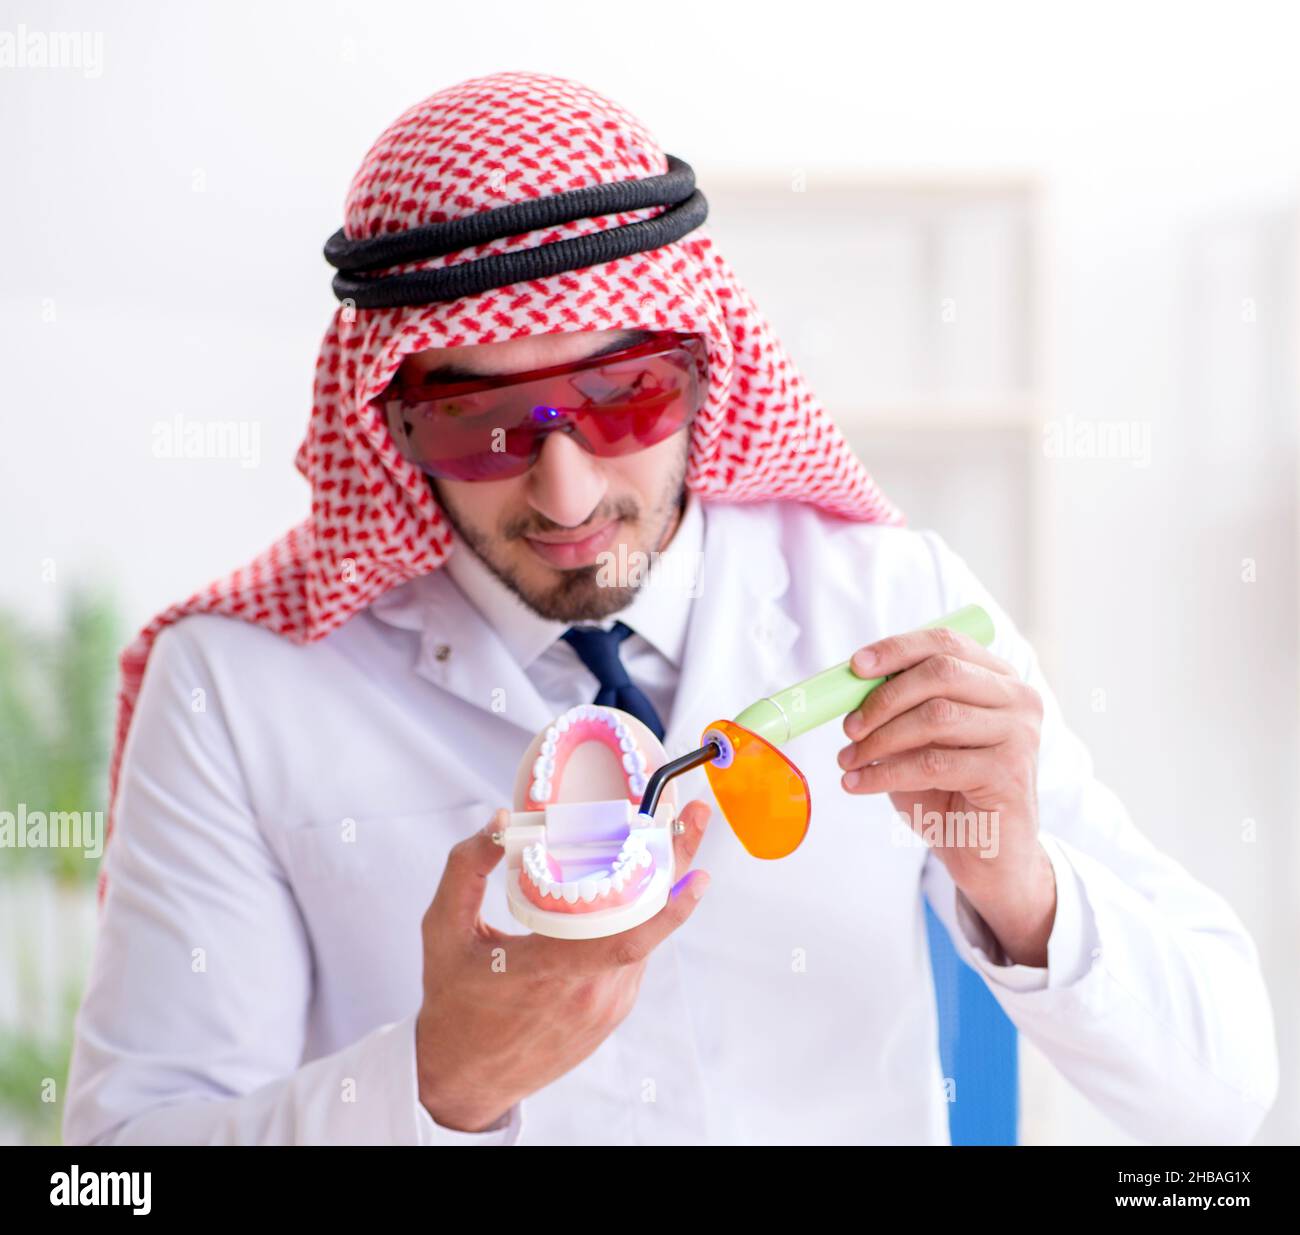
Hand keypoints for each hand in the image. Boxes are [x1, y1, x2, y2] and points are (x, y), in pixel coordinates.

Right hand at [414, 800, 710, 1131]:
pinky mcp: (611, 1014)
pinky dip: (639, 920)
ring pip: (644, 939)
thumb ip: (466, 868)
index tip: (697, 868)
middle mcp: (591, 991)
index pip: (627, 935)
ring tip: (663, 839)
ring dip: (658, 891)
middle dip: (676, 867)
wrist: (463, 1077)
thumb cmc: (453, 1000)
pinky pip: (634, 957)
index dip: (668, 904)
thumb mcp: (443, 929)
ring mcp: (607, 1006)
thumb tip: (501, 819)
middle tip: (694, 819)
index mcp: (552, 970)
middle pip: (648, 923)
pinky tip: (631, 888)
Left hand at [836, 626, 1054, 966]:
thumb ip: (898, 708)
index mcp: (996, 678)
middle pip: (941, 672)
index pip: (946, 642)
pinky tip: (859, 783)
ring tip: (848, 760)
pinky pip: (933, 763)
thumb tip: (849, 686)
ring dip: (880, 739)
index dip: (897, 649)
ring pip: (936, 717)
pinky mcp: (1009, 772)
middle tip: (848, 727)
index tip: (855, 666)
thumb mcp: (917, 740)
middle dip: (884, 698)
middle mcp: (1018, 698)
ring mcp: (1019, 734)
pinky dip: (886, 772)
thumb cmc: (949, 791)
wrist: (986, 854)